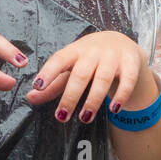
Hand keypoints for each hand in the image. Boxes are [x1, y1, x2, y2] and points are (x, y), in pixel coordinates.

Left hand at [26, 30, 154, 123]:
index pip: (59, 60)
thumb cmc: (89, 59)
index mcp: (74, 51)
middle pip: (80, 74)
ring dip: (93, 100)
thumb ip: (52, 84)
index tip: (37, 86)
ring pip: (102, 79)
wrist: (121, 42)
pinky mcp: (130, 63)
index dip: (48, 72)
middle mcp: (92, 52)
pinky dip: (122, 95)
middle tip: (62, 116)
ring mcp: (112, 57)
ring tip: (85, 118)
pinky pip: (127, 80)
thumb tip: (30, 97)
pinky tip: (115, 109)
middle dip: (71, 96)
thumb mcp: (70, 68)